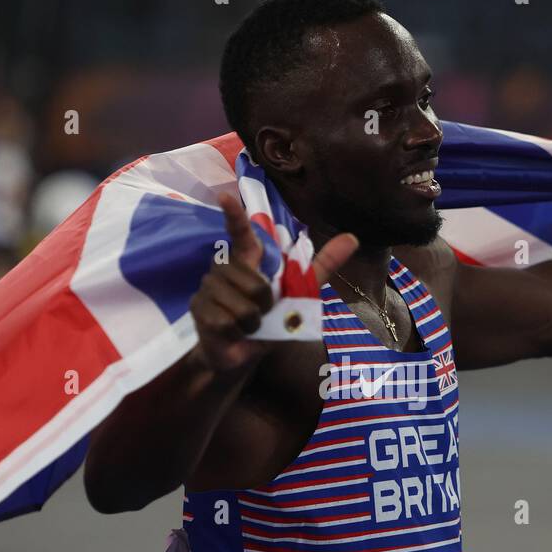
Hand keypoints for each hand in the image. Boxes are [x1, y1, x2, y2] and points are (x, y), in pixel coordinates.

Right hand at [189, 192, 357, 373]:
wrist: (241, 355)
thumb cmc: (268, 321)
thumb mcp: (300, 292)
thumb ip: (322, 266)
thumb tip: (352, 238)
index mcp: (248, 260)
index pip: (241, 233)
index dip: (234, 216)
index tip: (224, 196)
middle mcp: (225, 268)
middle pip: (254, 283)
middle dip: (265, 306)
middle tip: (260, 314)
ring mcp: (208, 288)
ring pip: (241, 304)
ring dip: (252, 322)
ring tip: (246, 325)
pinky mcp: (199, 310)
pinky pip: (226, 321)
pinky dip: (237, 332)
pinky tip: (232, 332)